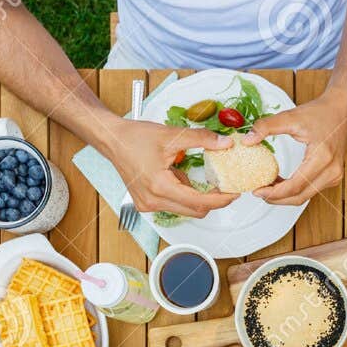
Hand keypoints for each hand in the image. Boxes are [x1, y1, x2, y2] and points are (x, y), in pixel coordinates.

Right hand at [99, 115, 237, 217]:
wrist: (112, 140)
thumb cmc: (135, 138)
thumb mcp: (173, 135)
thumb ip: (202, 139)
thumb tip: (225, 144)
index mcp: (160, 187)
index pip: (199, 202)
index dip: (220, 199)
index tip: (234, 193)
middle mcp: (153, 201)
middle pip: (195, 210)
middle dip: (211, 199)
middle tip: (223, 185)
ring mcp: (148, 205)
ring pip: (184, 208)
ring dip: (194, 194)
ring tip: (182, 169)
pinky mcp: (146, 204)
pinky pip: (173, 204)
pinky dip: (181, 192)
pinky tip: (172, 174)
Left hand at [249, 87, 346, 205]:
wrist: (341, 110)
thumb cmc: (321, 113)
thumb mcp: (291, 117)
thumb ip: (266, 127)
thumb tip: (248, 139)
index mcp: (322, 157)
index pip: (295, 185)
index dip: (275, 192)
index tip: (258, 191)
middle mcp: (331, 171)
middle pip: (300, 197)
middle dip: (277, 198)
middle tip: (259, 192)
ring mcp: (334, 176)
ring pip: (305, 196)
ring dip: (285, 195)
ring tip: (268, 186)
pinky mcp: (332, 177)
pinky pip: (310, 190)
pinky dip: (294, 190)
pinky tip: (281, 182)